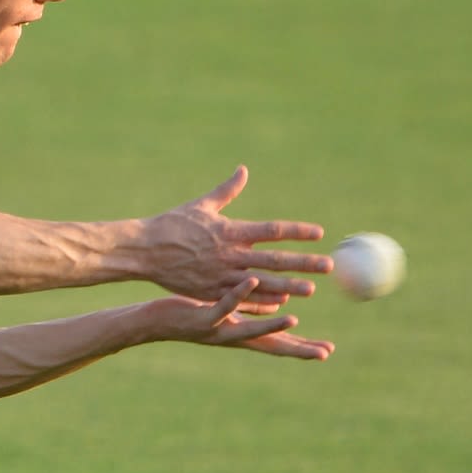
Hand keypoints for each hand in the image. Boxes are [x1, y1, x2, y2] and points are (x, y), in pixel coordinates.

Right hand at [141, 166, 333, 303]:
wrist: (144, 250)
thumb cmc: (172, 224)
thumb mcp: (201, 205)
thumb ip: (227, 190)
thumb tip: (243, 170)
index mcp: (231, 230)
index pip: (272, 230)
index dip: (297, 232)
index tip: (318, 233)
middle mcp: (231, 254)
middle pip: (274, 259)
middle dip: (302, 263)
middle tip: (327, 265)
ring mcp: (222, 275)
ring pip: (263, 283)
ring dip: (289, 286)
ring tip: (311, 289)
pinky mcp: (211, 292)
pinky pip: (242, 298)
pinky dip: (262, 300)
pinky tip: (280, 303)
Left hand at [155, 277, 334, 360]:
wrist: (155, 321)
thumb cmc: (191, 313)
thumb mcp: (227, 310)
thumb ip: (253, 307)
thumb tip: (280, 300)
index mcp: (242, 333)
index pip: (277, 343)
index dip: (301, 346)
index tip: (328, 350)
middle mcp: (233, 337)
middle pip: (271, 346)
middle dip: (298, 348)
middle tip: (324, 352)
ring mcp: (219, 330)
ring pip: (250, 331)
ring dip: (272, 326)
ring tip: (296, 320)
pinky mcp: (202, 318)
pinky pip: (224, 306)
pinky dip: (240, 295)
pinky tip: (252, 281)